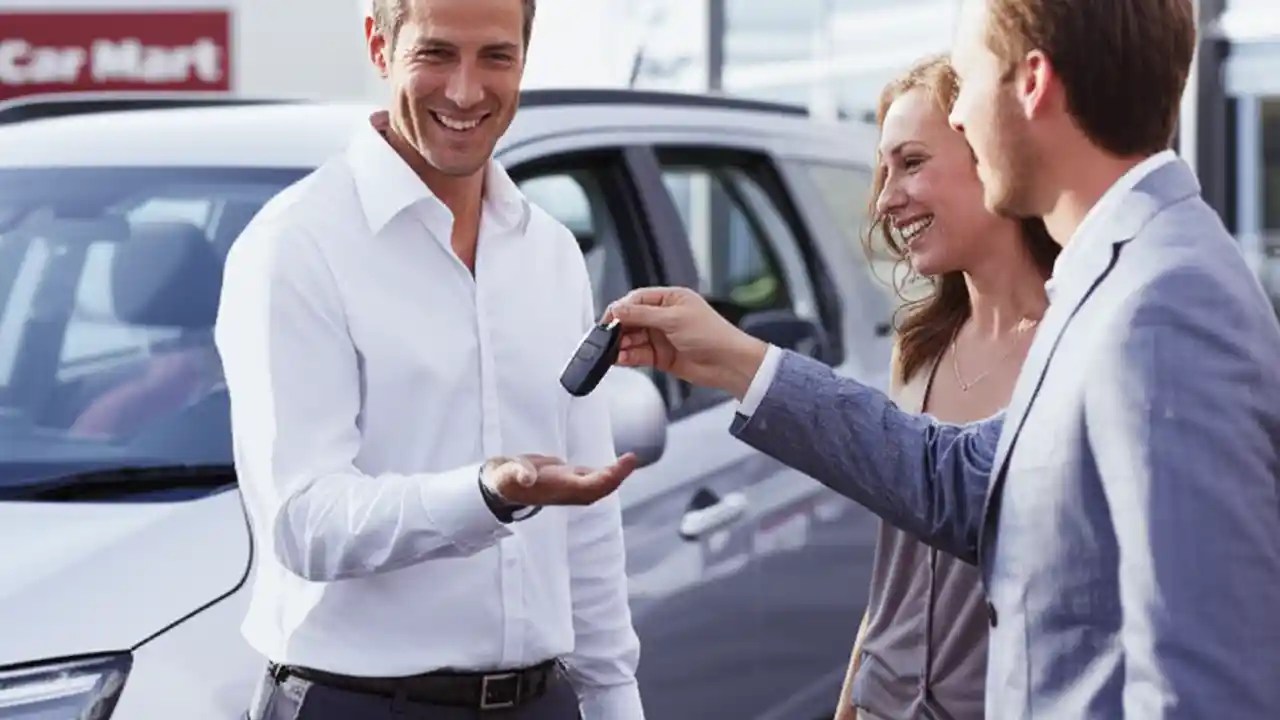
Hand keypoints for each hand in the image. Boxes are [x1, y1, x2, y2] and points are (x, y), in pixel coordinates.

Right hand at [483, 453, 637, 506]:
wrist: (500, 485)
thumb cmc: (504, 479)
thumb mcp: (506, 473)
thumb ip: (517, 472)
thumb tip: (526, 477)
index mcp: (558, 487)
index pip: (591, 486)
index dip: (610, 476)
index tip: (625, 462)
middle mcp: (567, 489)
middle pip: (600, 489)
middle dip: (617, 476)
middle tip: (632, 459)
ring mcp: (568, 485)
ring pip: (598, 485)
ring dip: (614, 475)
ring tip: (629, 461)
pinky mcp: (566, 478)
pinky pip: (592, 478)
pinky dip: (605, 472)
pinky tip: (614, 465)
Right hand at [604, 286, 768, 397]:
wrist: (729, 364)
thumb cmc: (712, 335)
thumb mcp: (674, 319)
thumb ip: (642, 314)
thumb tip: (618, 308)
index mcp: (671, 299)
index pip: (638, 299)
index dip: (621, 308)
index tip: (608, 318)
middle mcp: (665, 317)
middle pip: (633, 319)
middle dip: (619, 328)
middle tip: (607, 336)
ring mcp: (663, 337)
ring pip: (634, 339)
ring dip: (622, 345)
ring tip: (613, 350)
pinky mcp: (662, 357)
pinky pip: (639, 355)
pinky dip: (629, 357)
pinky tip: (621, 359)